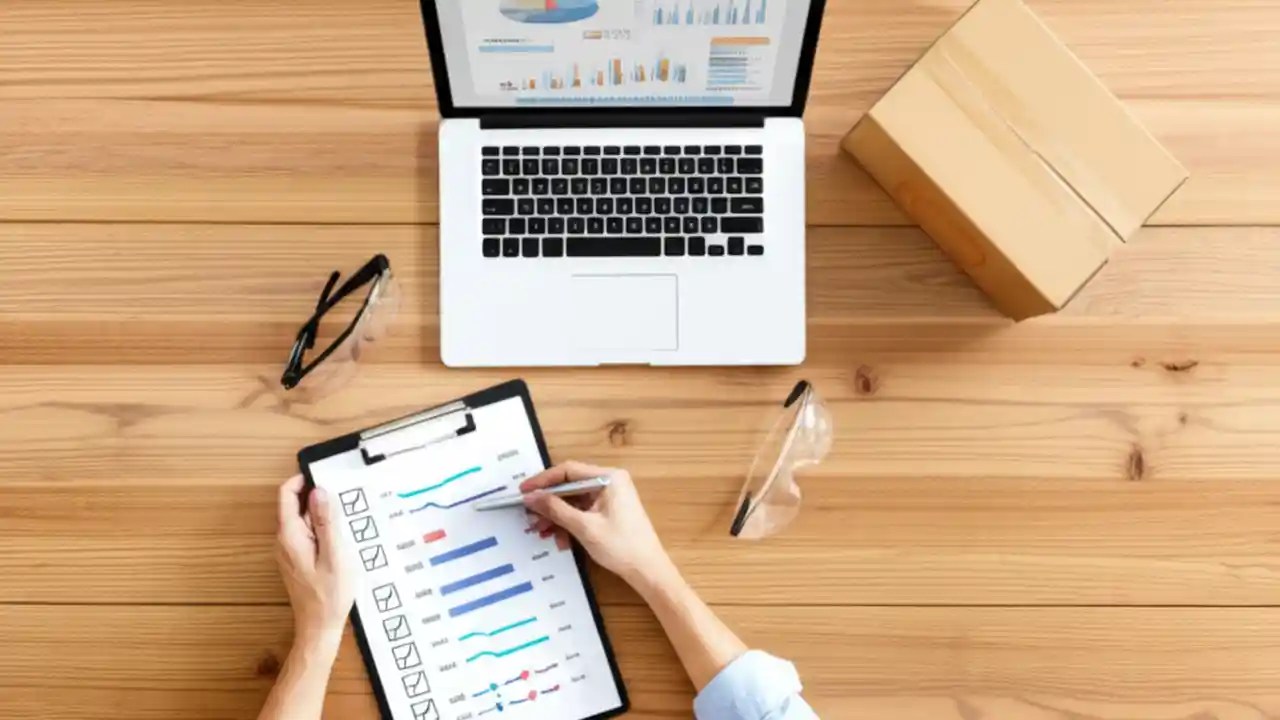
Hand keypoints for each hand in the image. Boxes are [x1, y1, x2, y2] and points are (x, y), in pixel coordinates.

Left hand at [275, 475, 356, 648]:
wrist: (319, 627)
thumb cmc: (330, 594)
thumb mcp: (335, 554)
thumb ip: (326, 522)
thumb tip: (319, 491)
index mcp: (290, 535)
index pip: (286, 494)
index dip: (303, 480)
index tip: (326, 476)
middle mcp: (284, 540)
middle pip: (295, 505)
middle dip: (318, 497)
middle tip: (345, 498)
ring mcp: (289, 550)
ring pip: (303, 520)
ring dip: (322, 514)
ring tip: (347, 519)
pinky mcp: (297, 559)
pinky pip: (307, 534)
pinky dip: (322, 529)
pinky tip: (341, 538)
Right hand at [522, 461, 673, 586]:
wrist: (647, 570)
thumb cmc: (622, 547)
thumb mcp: (584, 527)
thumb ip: (555, 509)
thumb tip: (531, 497)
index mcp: (609, 478)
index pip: (568, 471)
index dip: (543, 481)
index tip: (523, 491)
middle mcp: (609, 482)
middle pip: (569, 487)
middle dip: (549, 504)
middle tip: (530, 517)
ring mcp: (609, 497)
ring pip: (573, 502)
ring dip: (556, 517)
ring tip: (542, 532)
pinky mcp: (607, 511)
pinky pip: (581, 512)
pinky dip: (568, 524)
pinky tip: (559, 539)